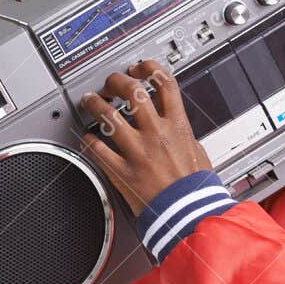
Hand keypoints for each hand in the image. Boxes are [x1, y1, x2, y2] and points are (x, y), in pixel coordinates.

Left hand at [78, 59, 211, 210]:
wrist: (189, 215)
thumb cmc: (196, 189)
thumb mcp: (197, 151)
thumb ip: (182, 134)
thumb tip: (175, 125)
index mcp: (178, 126)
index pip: (164, 83)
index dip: (149, 68)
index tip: (139, 68)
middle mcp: (156, 134)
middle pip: (132, 91)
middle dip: (116, 81)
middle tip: (109, 84)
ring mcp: (138, 152)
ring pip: (108, 116)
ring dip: (95, 104)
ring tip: (89, 101)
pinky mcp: (123, 172)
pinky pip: (97, 149)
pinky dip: (88, 140)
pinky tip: (87, 138)